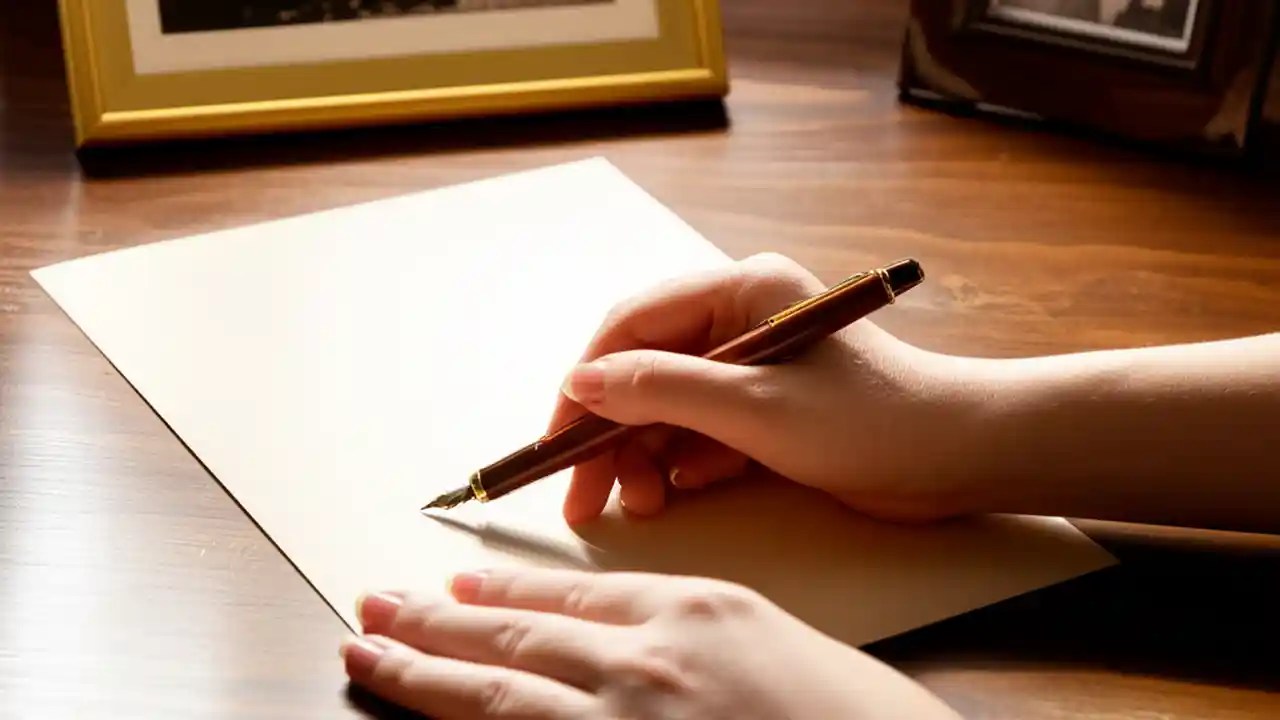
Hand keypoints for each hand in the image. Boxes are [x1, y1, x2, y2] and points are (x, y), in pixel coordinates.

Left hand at [341, 567, 960, 719]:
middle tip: (375, 605)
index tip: (458, 586)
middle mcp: (650, 660)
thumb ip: (697, 640)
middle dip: (434, 621)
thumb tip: (631, 647)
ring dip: (422, 671)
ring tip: (367, 651)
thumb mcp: (777, 646)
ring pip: (498, 691)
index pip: (572, 591)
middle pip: (517, 634)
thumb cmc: (859, 719)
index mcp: (697, 609)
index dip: (504, 592)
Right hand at [549, 252, 984, 524]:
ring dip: (647, 456)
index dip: (587, 381)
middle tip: (584, 497)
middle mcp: (742, 319)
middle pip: (647, 371)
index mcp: (741, 290)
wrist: (960, 458)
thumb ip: (663, 391)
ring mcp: (756, 366)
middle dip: (612, 433)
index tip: (558, 438)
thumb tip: (581, 382)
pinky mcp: (769, 409)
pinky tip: (682, 494)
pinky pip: (704, 431)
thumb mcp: (755, 408)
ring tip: (641, 506)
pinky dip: (687, 464)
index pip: (634, 325)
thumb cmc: (871, 420)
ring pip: (671, 408)